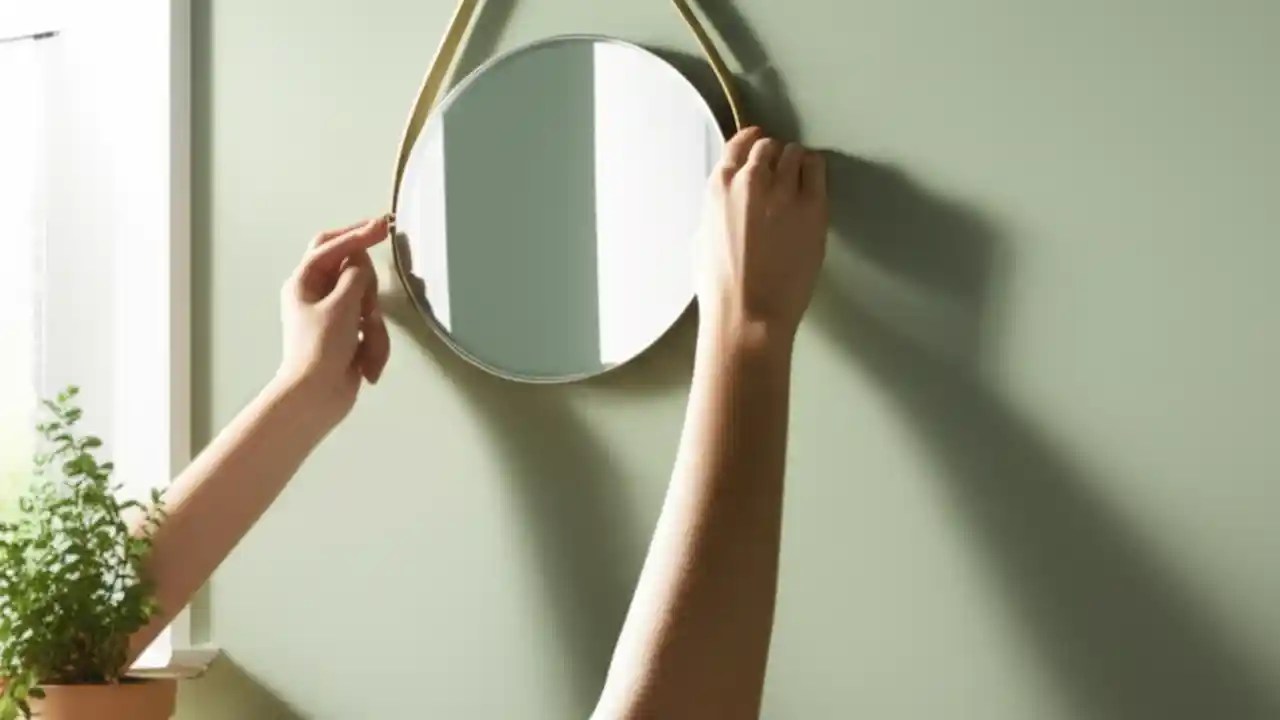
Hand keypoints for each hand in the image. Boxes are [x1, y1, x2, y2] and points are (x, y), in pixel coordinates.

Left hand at [275, 215, 391, 426]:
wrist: (316, 399)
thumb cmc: (321, 348)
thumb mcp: (342, 305)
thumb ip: (356, 276)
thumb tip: (361, 263)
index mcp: (303, 282)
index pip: (331, 246)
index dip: (357, 233)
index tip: (382, 225)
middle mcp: (316, 295)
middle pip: (351, 272)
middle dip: (366, 289)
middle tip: (367, 307)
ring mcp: (334, 317)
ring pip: (367, 302)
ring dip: (373, 327)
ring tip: (363, 346)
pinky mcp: (349, 337)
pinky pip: (372, 328)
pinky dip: (374, 346)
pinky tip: (366, 366)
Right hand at [696, 127, 828, 345]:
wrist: (750, 315)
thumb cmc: (720, 289)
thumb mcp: (702, 242)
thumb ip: (716, 213)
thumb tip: (727, 206)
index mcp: (718, 188)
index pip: (738, 145)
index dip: (750, 143)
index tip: (757, 145)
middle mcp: (750, 181)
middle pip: (768, 147)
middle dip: (773, 158)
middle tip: (779, 175)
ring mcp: (784, 191)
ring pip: (795, 153)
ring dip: (795, 163)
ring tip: (798, 180)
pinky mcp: (814, 206)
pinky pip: (818, 169)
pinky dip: (814, 171)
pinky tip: (813, 184)